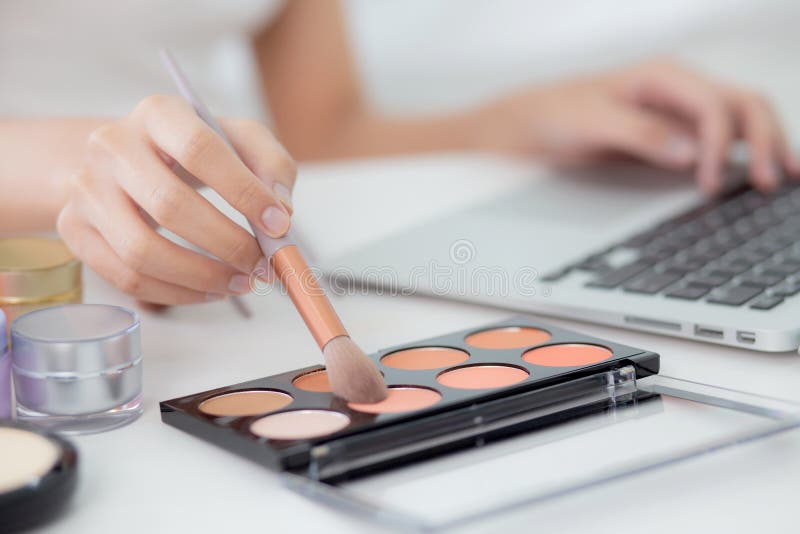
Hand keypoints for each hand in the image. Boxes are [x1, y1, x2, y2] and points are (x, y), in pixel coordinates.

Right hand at [57, 95, 295, 304]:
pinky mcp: (74, 228)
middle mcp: (112, 145)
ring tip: (240, 283)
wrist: (128, 159)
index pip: (200, 149)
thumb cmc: (195, 152)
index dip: (244, 191)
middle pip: (170, 206)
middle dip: (227, 244)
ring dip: (201, 278)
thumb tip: (280, 214)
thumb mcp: (239, 140)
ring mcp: (86, 189)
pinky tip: (210, 291)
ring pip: (142, 251)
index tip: (278, 224)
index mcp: (158, 113)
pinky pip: (126, 277)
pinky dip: (176, 294)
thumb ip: (271, 167)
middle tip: (262, 265)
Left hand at [479, 59, 799, 192]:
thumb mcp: (589, 122)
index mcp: (663, 76)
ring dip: (767, 146)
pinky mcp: (676, 136)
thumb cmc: (554, 114)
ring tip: (783, 180)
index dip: (719, 144)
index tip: (708, 182)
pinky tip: (755, 176)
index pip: (715, 105)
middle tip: (770, 182)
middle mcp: (679, 90)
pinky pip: (723, 141)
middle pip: (745, 106)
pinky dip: (745, 156)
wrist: (531, 127)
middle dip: (766, 140)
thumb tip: (689, 153)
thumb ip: (638, 133)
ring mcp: (681, 112)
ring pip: (743, 121)